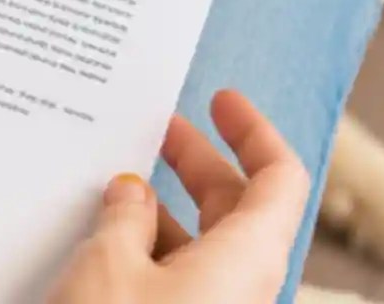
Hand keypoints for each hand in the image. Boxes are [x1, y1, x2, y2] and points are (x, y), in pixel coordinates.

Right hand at [49, 91, 310, 303]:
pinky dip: (150, 248)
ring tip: (112, 183)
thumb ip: (124, 214)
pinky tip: (104, 237)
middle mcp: (242, 289)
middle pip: (238, 208)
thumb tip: (129, 191)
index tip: (220, 99)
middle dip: (197, 162)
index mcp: (247, 259)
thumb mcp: (110, 264)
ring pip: (204, 246)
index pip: (279, 178)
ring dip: (163, 209)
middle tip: (158, 128)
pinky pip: (181, 279)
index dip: (252, 131)